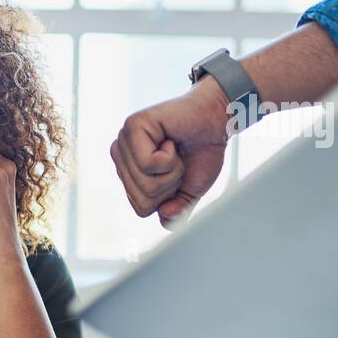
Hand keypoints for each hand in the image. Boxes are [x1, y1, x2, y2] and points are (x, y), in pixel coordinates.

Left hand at [110, 76, 229, 226]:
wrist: (217, 121)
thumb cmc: (200, 152)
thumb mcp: (189, 192)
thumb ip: (176, 212)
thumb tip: (166, 216)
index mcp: (128, 173)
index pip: (141, 208)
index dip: (168, 198)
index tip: (176, 174)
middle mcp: (120, 157)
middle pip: (143, 198)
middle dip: (170, 185)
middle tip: (177, 161)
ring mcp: (123, 141)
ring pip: (146, 184)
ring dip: (172, 171)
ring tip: (174, 149)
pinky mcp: (132, 127)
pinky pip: (148, 164)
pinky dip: (169, 157)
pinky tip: (170, 140)